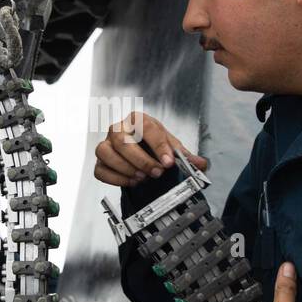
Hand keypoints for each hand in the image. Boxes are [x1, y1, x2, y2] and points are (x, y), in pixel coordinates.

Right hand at [92, 111, 208, 187]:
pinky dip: (115, 179)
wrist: (143, 154)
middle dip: (142, 160)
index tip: (169, 162)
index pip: (145, 127)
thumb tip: (201, 164)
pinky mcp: (100, 161)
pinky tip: (131, 182)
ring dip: (125, 168)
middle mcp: (118, 128)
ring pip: (105, 152)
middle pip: (122, 140)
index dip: (158, 146)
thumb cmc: (154, 146)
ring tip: (142, 178)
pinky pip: (100, 170)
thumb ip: (185, 155)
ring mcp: (106, 144)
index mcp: (137, 119)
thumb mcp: (171, 147)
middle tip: (157, 173)